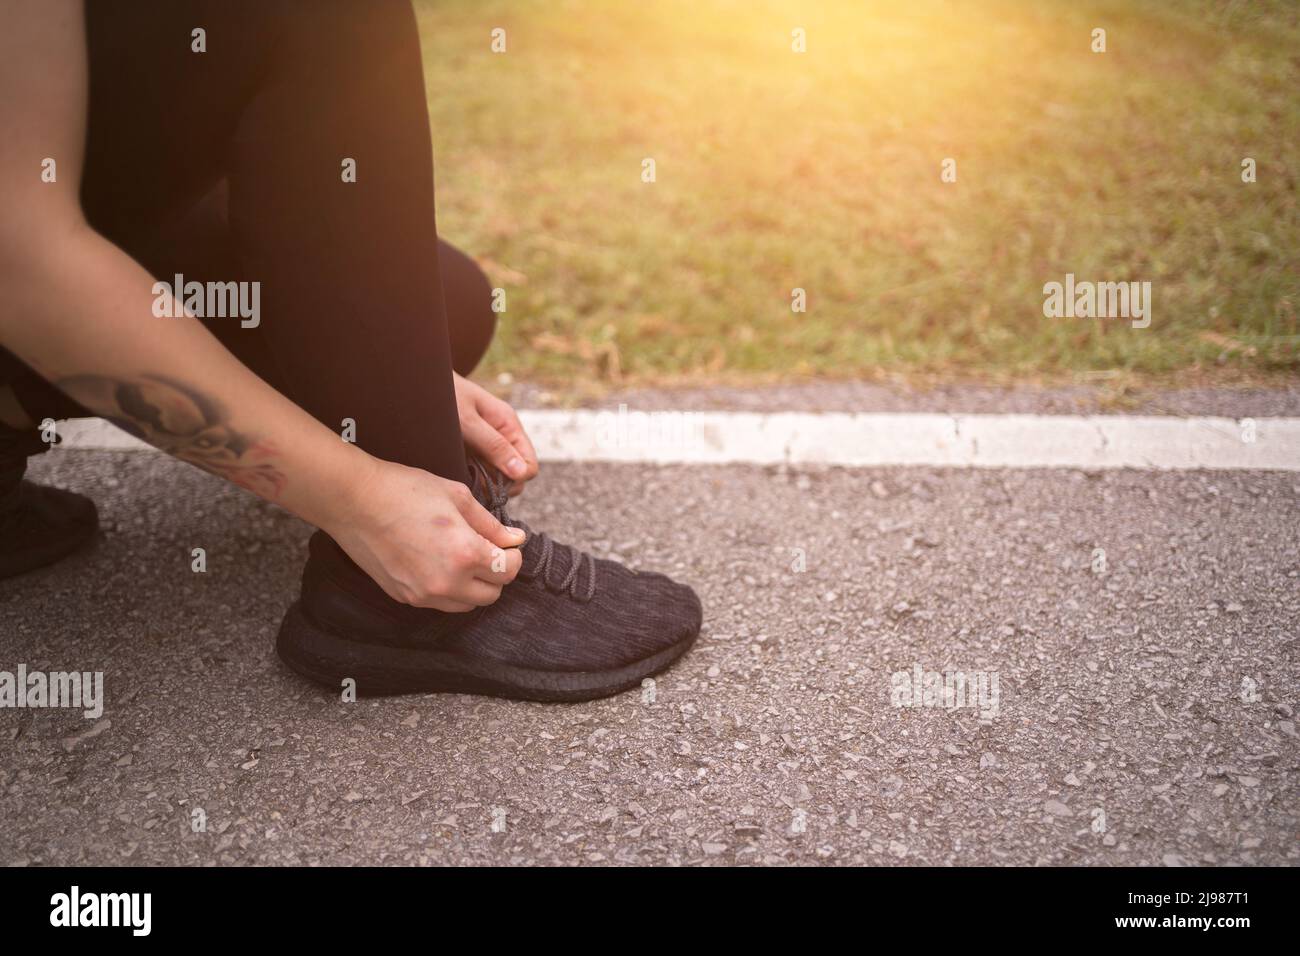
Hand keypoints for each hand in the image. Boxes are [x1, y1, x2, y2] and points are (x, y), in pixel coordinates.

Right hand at [326, 456, 524, 611]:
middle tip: (488, 550)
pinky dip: (449, 590)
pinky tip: (440, 564)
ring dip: (474, 586)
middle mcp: (447, 582)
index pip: (508, 571)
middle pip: (492, 594)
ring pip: (466, 605)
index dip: (513, 556)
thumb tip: (515, 539)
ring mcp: (423, 594)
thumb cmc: (405, 491)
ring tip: (463, 557)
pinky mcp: (404, 597)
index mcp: (465, 554)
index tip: (507, 544)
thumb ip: (491, 524)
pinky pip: (439, 603)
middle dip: (497, 574)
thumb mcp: (458, 497)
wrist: (354, 500)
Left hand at [453, 372, 537, 495]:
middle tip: (473, 485)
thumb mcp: (467, 421)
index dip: (516, 480)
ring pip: (499, 477)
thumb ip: (494, 445)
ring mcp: (488, 444)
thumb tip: (521, 472)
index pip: (530, 465)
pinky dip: (473, 480)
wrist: (418, 380)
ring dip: (485, 484)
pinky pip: (481, 473)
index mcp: (508, 425)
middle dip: (500, 485)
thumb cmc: (442, 395)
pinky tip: (457, 476)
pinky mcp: (472, 450)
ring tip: (462, 479)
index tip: (491, 483)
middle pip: (516, 475)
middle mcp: (503, 436)